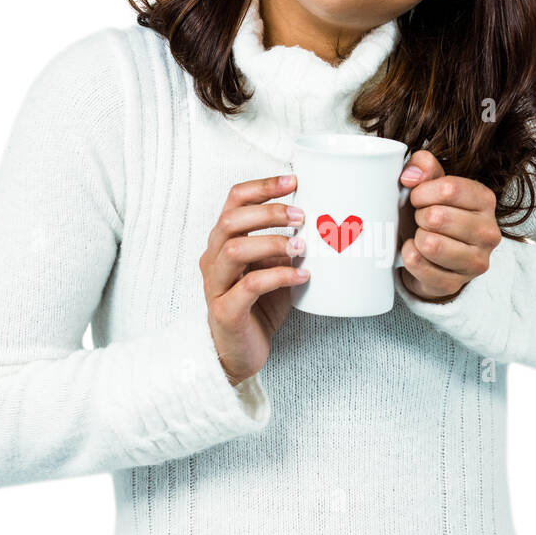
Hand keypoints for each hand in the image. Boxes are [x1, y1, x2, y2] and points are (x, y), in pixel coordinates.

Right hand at [200, 174, 307, 386]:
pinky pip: (250, 286)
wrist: (239, 354)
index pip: (234, 201)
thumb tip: (322, 222)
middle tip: (302, 216)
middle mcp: (213, 259)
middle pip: (231, 221)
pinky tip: (302, 275)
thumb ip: (286, 246)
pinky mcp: (225, 310)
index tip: (294, 180)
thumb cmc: (258, 308)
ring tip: (302, 246)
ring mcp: (215, 285)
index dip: (262, 186)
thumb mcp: (274, 268)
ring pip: (234, 250)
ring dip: (273, 242)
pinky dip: (279, 276)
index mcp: (223, 242)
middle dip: (269, 212)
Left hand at [397, 151, 500, 302]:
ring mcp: (476, 262)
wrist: (432, 258)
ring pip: (430, 244)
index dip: (422, 191)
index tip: (416, 197)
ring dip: (416, 237)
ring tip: (421, 237)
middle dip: (419, 216)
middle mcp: (489, 232)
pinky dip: (408, 256)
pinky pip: (418, 264)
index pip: (448, 188)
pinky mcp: (455, 284)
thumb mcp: (430, 185)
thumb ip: (423, 166)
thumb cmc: (432, 214)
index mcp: (485, 200)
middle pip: (437, 216)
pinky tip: (416, 253)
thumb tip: (410, 175)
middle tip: (420, 220)